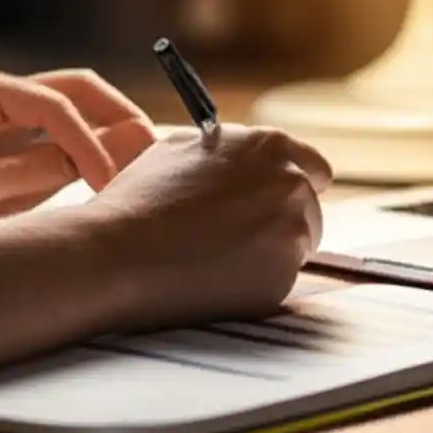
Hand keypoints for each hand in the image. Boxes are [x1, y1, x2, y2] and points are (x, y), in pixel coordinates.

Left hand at [0, 69, 158, 239]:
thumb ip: (34, 172)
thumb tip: (100, 157)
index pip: (55, 105)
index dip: (90, 141)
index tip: (109, 183)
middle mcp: (0, 95)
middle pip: (79, 89)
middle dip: (118, 116)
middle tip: (151, 154)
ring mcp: (11, 117)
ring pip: (82, 109)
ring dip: (112, 131)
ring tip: (141, 168)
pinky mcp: (20, 145)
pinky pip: (70, 141)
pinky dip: (96, 154)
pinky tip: (115, 177)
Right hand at [87, 124, 332, 328]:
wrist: (116, 253)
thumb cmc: (140, 200)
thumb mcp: (182, 148)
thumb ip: (229, 149)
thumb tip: (245, 156)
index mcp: (270, 146)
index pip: (316, 169)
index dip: (297, 187)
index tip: (281, 203)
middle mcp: (290, 184)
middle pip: (309, 211)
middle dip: (280, 223)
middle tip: (234, 238)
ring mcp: (291, 232)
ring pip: (297, 248)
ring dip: (269, 254)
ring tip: (216, 257)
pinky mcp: (282, 278)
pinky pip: (278, 283)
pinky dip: (254, 286)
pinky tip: (214, 279)